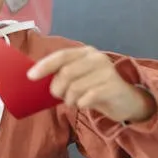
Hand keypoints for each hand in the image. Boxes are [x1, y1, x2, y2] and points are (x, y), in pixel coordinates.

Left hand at [27, 46, 155, 122]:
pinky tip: (84, 104)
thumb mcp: (79, 78)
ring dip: (69, 99)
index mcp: (85, 52)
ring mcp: (106, 71)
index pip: (61, 56)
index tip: (31, 76)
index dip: (45, 65)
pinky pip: (87, 97)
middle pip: (66, 73)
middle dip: (57, 88)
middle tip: (59, 97)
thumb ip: (63, 74)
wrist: (126, 100)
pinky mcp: (113, 86)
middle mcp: (96, 58)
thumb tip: (36, 77)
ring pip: (75, 87)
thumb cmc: (96, 89)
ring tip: (73, 102)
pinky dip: (81, 104)